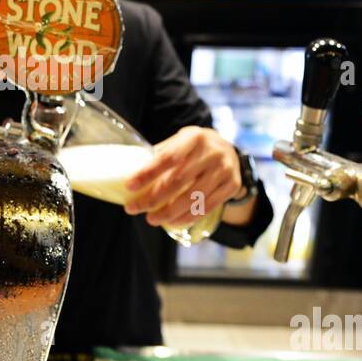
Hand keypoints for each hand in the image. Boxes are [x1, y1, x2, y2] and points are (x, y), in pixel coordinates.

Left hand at [123, 126, 241, 229]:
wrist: (230, 151)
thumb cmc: (195, 148)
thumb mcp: (180, 141)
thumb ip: (161, 155)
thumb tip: (132, 174)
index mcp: (194, 137)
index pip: (167, 157)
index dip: (147, 173)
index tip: (129, 185)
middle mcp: (212, 152)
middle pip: (178, 181)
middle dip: (153, 199)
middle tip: (134, 209)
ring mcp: (224, 169)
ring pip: (192, 198)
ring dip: (168, 213)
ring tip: (151, 219)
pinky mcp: (232, 185)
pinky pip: (206, 207)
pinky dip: (186, 218)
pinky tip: (172, 222)